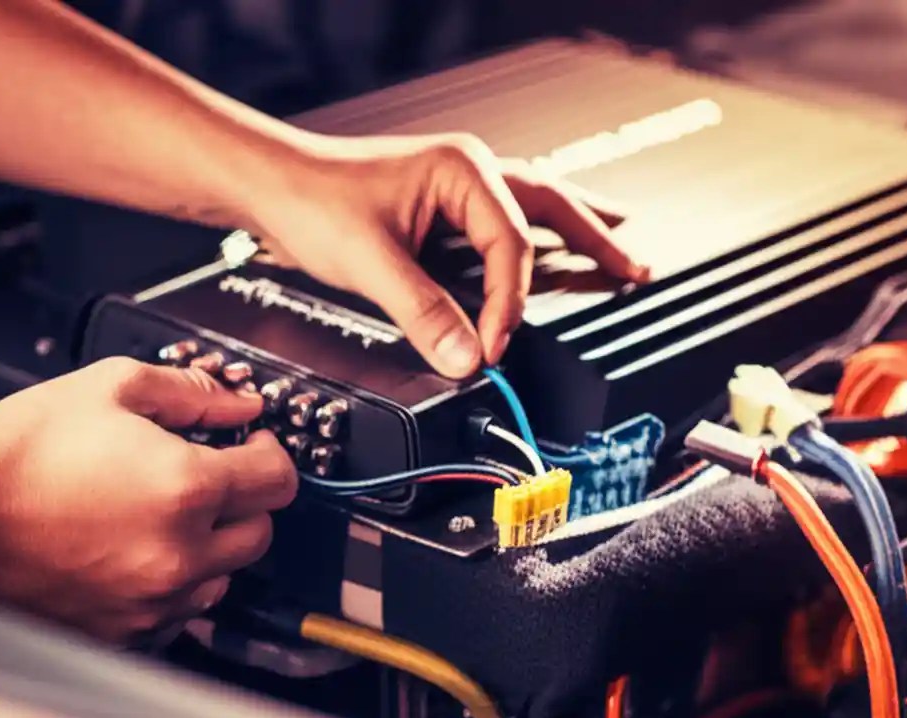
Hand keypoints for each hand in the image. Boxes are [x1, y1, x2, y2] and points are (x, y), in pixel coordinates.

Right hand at [0, 358, 296, 646]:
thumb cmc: (17, 453)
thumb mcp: (111, 388)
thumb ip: (190, 392)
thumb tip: (236, 400)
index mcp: (187, 488)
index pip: (278, 479)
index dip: (270, 451)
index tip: (253, 443)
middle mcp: (179, 552)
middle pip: (260, 533)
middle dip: (245, 498)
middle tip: (210, 473)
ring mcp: (151, 599)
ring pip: (222, 578)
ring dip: (211, 545)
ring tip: (164, 512)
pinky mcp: (122, 629)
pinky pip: (177, 611)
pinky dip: (172, 583)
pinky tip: (136, 549)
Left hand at [250, 133, 649, 377]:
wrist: (269, 183)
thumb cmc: (312, 200)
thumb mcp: (372, 262)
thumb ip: (423, 312)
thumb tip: (468, 358)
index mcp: (463, 170)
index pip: (510, 247)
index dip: (509, 303)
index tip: (496, 345)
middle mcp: (469, 170)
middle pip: (551, 205)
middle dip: (597, 237)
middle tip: (637, 268)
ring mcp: (456, 183)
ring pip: (534, 206)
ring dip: (576, 226)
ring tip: (620, 242)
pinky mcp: (440, 204)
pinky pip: (503, 219)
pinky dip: (534, 235)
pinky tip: (547, 245)